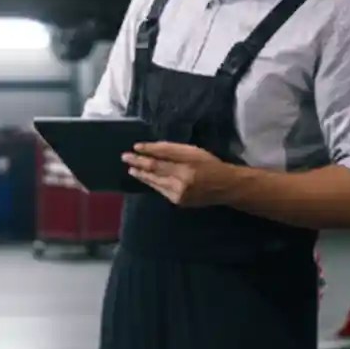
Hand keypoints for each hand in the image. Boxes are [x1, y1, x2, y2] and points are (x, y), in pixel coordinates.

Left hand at [121, 142, 237, 206]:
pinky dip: (152, 183)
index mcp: (188, 163)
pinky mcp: (178, 201)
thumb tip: (151, 150)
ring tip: (131, 169)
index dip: (148, 151)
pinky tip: (146, 178)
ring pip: (155, 181)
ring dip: (141, 175)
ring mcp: (179, 192)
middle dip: (138, 162)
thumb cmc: (208, 164)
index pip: (162, 155)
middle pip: (155, 169)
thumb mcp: (193, 151)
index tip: (135, 147)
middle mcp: (183, 179)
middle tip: (125, 157)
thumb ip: (173, 151)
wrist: (224, 187)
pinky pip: (160, 190)